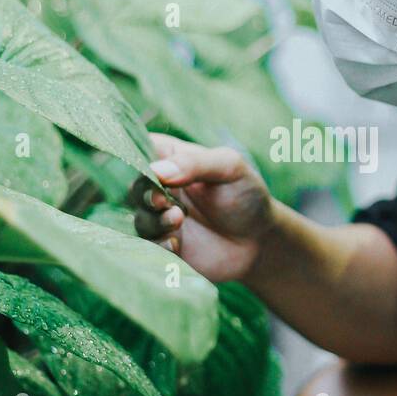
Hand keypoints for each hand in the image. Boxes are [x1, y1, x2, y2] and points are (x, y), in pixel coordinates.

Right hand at [130, 133, 276, 282]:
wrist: (261, 241)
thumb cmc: (247, 195)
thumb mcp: (230, 168)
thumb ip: (196, 164)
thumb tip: (158, 171)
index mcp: (174, 159)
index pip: (142, 148)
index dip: (135, 155)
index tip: (147, 168)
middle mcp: (163, 188)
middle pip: (136, 187)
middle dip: (146, 194)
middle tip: (162, 201)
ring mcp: (163, 218)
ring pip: (141, 219)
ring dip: (155, 221)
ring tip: (179, 219)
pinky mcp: (166, 246)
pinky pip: (150, 247)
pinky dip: (158, 245)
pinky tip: (176, 244)